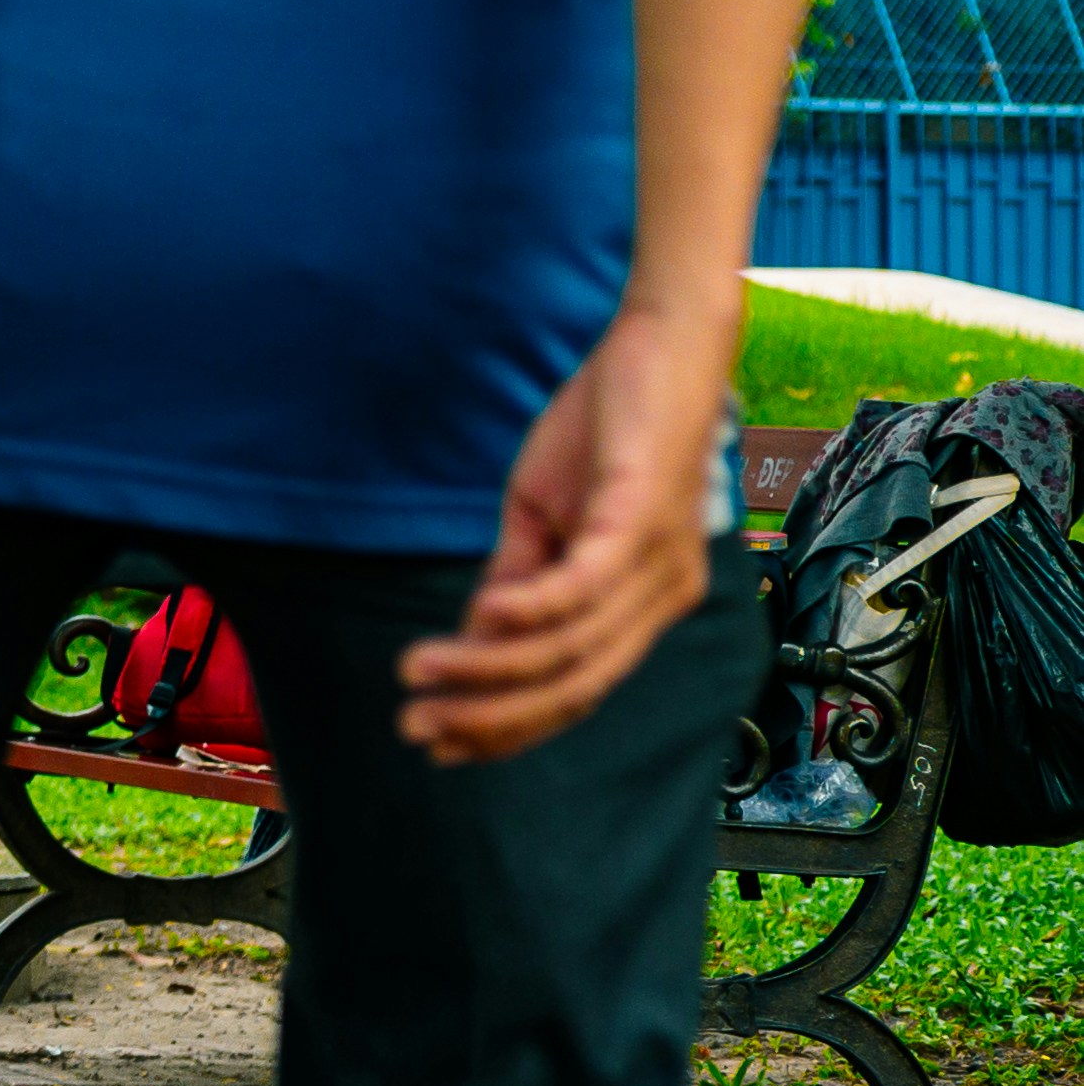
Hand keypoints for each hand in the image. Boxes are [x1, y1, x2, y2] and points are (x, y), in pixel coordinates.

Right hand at [397, 293, 731, 764]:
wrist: (667, 344)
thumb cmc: (610, 428)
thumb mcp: (547, 510)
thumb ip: (519, 573)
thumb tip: (475, 637)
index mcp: (642, 604)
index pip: (576, 691)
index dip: (507, 726)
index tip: (439, 741)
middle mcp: (662, 599)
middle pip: (574, 688)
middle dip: (491, 718)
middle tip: (417, 728)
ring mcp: (658, 564)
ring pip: (573, 647)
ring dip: (489, 668)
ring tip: (418, 671)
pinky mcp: (641, 518)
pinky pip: (585, 585)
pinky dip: (529, 607)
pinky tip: (478, 614)